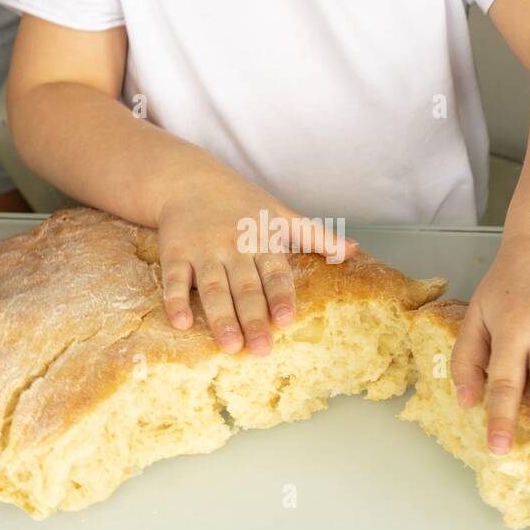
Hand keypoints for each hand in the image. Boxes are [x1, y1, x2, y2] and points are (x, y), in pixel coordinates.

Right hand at [155, 178, 355, 354]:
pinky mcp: (175, 253)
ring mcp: (203, 251)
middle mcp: (233, 247)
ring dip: (221, 317)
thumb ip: (316, 237)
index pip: (274, 273)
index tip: (287, 320)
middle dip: (253, 318)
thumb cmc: (240, 202)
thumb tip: (355, 250)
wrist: (188, 180)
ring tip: (230, 345)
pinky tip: (180, 323)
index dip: (281, 296)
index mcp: (262, 240)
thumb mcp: (280, 214)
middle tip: (261, 349)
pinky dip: (176, 301)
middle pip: (245, 287)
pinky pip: (174, 279)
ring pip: (212, 288)